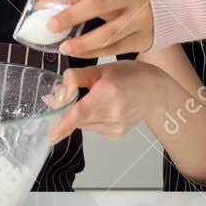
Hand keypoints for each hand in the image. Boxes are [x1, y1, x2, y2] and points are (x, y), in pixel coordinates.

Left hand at [33, 0, 154, 56]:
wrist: (177, 6)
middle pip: (97, 4)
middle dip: (71, 15)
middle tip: (50, 25)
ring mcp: (139, 18)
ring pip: (108, 33)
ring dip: (83, 43)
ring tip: (63, 47)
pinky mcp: (144, 38)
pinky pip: (116, 49)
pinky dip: (95, 53)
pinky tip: (79, 54)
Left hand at [44, 61, 167, 140]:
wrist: (155, 91)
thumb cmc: (130, 75)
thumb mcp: (101, 69)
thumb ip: (74, 79)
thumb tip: (55, 94)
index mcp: (107, 93)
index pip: (80, 113)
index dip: (63, 125)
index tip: (50, 136)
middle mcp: (112, 113)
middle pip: (77, 118)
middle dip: (67, 109)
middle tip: (69, 94)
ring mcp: (115, 127)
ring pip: (83, 124)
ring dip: (81, 114)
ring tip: (96, 98)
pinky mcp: (115, 134)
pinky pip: (93, 127)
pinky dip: (92, 119)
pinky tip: (105, 108)